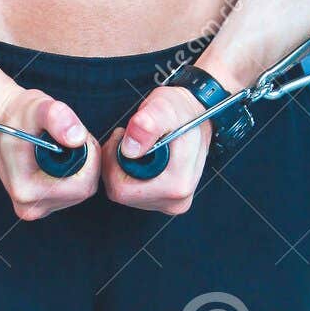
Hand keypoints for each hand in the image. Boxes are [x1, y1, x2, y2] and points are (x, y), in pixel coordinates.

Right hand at [0, 83, 99, 220]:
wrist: (1, 121)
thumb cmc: (17, 115)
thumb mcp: (37, 108)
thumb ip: (57, 118)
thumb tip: (78, 138)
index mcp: (26, 191)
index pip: (81, 187)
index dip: (89, 159)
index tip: (80, 136)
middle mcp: (30, 207)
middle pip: (83, 190)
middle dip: (87, 161)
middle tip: (72, 136)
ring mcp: (36, 208)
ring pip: (80, 191)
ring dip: (82, 165)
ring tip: (64, 144)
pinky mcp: (42, 204)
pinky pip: (73, 191)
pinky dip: (75, 172)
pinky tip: (63, 155)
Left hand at [103, 84, 212, 214]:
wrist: (195, 116)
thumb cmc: (180, 111)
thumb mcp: (164, 107)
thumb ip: (148, 124)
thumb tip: (129, 149)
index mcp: (177, 184)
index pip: (123, 188)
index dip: (114, 161)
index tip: (122, 136)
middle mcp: (175, 201)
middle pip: (122, 194)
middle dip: (116, 164)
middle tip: (125, 138)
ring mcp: (170, 203)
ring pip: (125, 194)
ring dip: (121, 168)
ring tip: (135, 144)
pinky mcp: (164, 200)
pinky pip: (132, 193)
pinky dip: (128, 173)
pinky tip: (138, 156)